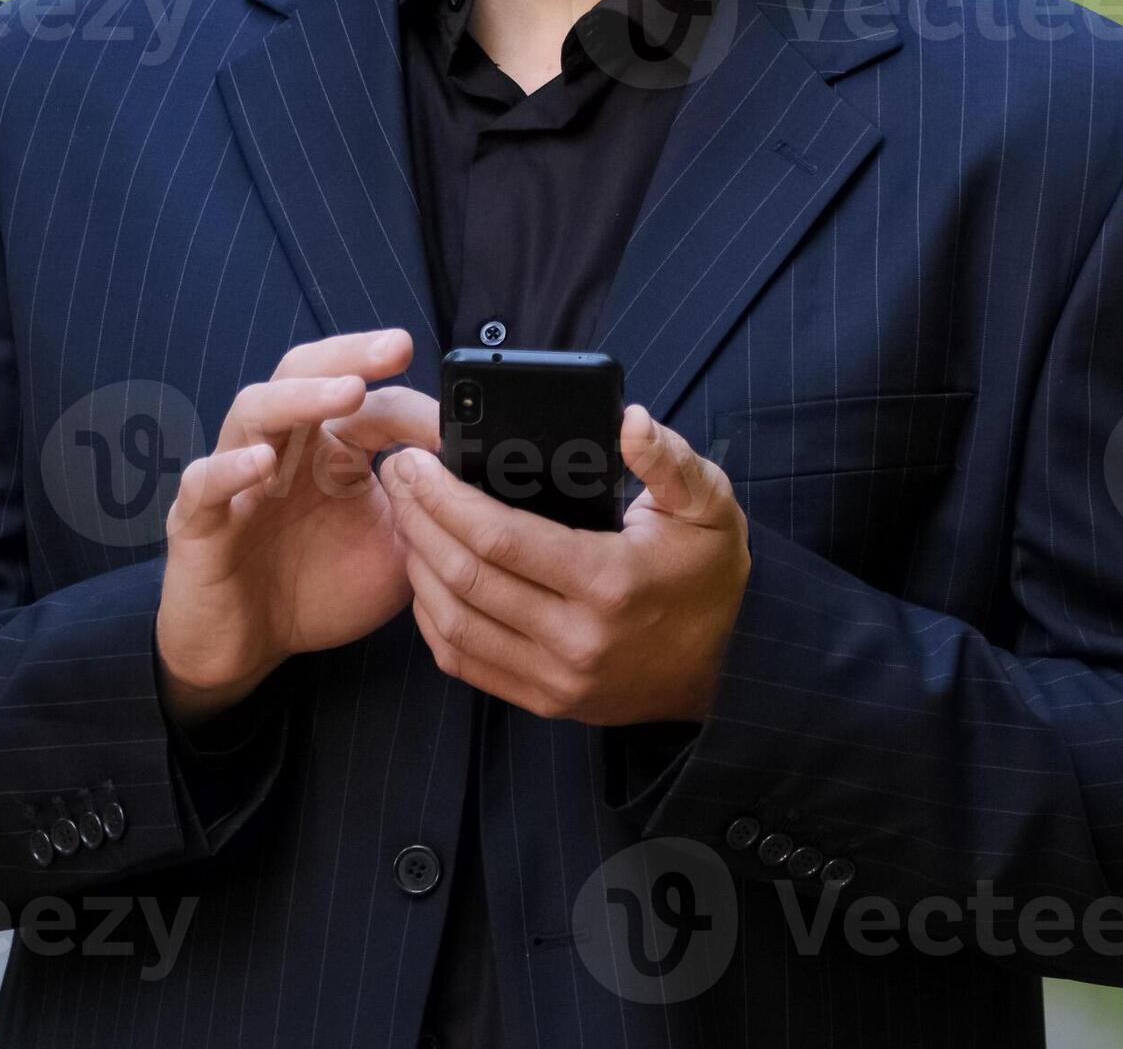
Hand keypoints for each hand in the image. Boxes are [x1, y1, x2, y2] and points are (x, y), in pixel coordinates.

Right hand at [156, 331, 438, 725]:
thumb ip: (433, 513)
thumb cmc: (318, 588)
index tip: (458, 408)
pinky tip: (263, 463)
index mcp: (330, 449)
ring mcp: (237, 477)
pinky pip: (206, 483)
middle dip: (351, 354)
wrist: (245, 647)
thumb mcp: (397, 551)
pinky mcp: (198, 520)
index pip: (369, 401)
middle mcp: (283, 447)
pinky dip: (232, 468)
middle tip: (399, 346)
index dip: (411, 399)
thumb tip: (484, 478)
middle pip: (306, 373)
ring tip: (347, 391)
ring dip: (302, 397)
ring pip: (256, 410)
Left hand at [383, 405, 748, 725]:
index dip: (446, 498)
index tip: (418, 462)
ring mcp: (557, 679)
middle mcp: (577, 639)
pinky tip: (426, 578)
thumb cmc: (709, 574)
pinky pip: (466, 662)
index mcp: (610, 582)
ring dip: (417, 567)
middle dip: (419, 520)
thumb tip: (628, 421)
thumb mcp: (709, 504)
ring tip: (404, 519)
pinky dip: (433, 620)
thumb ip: (669, 460)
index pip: (500, 538)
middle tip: (397, 476)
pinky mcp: (545, 702)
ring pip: (455, 623)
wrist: (726, 667)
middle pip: (466, 577)